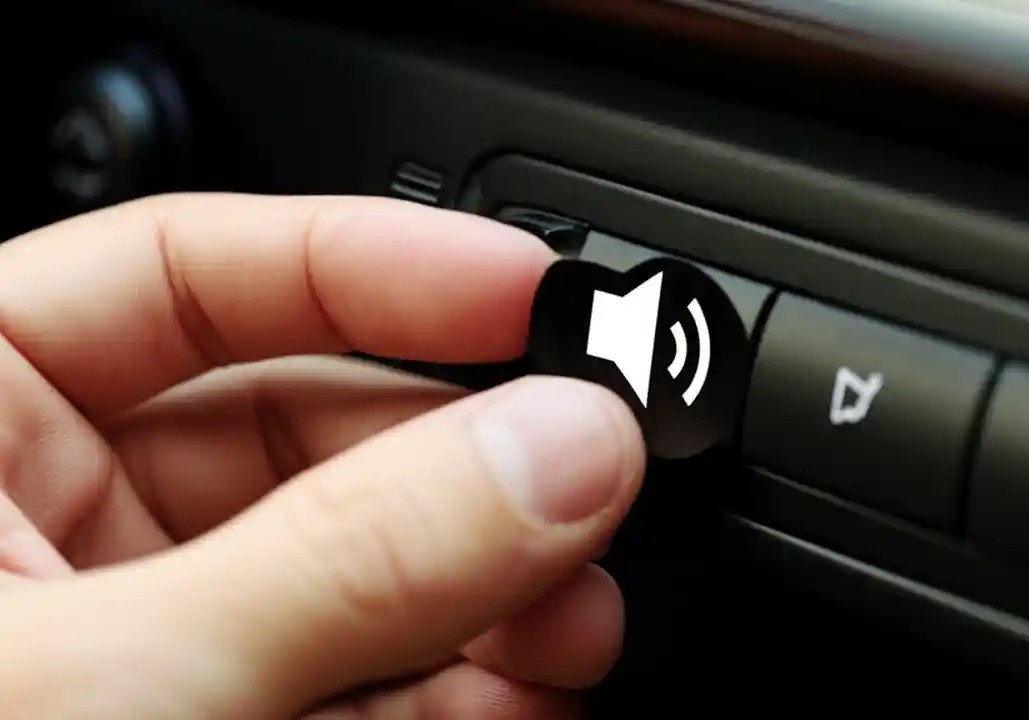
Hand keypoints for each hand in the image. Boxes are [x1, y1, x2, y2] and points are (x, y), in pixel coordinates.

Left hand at [0, 193, 644, 717]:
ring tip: (574, 623)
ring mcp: (135, 631)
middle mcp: (47, 519)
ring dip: (493, 590)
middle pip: (311, 427)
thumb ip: (347, 557)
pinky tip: (523, 698)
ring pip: (356, 561)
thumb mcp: (120, 683)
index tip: (526, 291)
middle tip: (581, 484)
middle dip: (469, 470)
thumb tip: (555, 445)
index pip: (184, 269)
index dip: (371, 264)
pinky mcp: (205, 716)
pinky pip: (355, 676)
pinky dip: (456, 687)